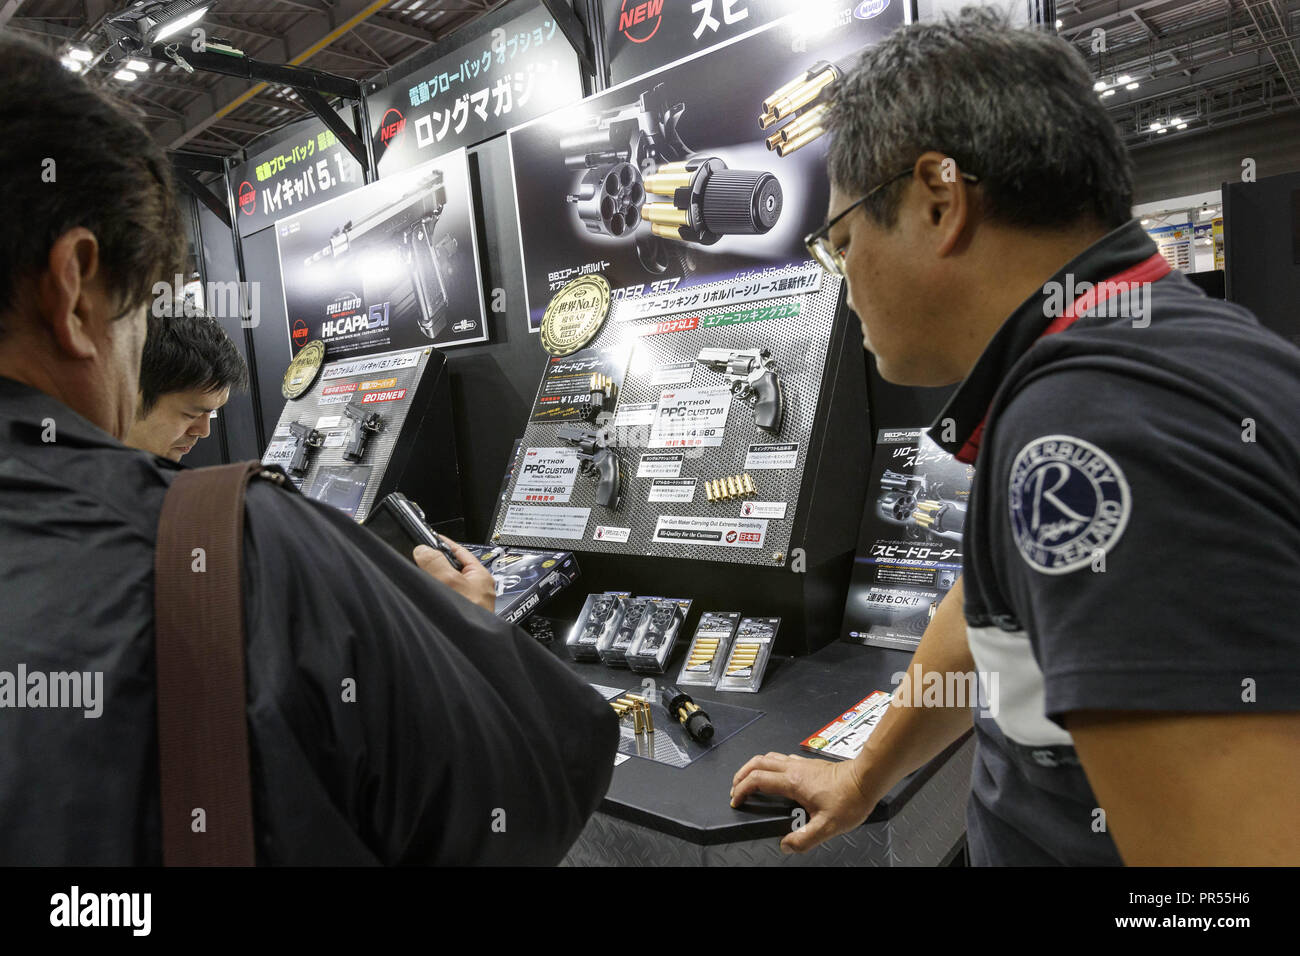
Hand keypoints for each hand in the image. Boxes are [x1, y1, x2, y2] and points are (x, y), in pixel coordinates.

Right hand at [413, 536, 495, 612]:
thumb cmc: (469, 620)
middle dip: (435, 564)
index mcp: (480, 577)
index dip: (442, 543)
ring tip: (419, 576)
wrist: (469, 649)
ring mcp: (468, 604)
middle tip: (418, 559)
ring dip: (433, 581)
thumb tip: (423, 550)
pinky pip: (444, 598)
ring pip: (446, 585)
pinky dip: (434, 595)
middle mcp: (477, 591)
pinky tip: (426, 597)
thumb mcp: (449, 583)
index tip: (428, 538)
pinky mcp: (459, 615)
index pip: (459, 551)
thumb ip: (436, 563)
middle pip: (451, 568)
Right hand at [730, 751, 879, 853]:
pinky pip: (782, 759)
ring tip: (749, 780)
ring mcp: (802, 764)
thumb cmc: (850, 799)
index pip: (757, 780)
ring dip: (754, 767)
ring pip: (769, 757)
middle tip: (736, 789)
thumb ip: (805, 838)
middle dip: (742, 774)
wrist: (867, 778)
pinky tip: (777, 777)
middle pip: (757, 762)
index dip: (742, 790)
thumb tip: (786, 845)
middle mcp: (794, 768)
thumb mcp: (828, 826)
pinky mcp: (810, 764)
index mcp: (793, 782)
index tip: (737, 801)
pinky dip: (770, 766)